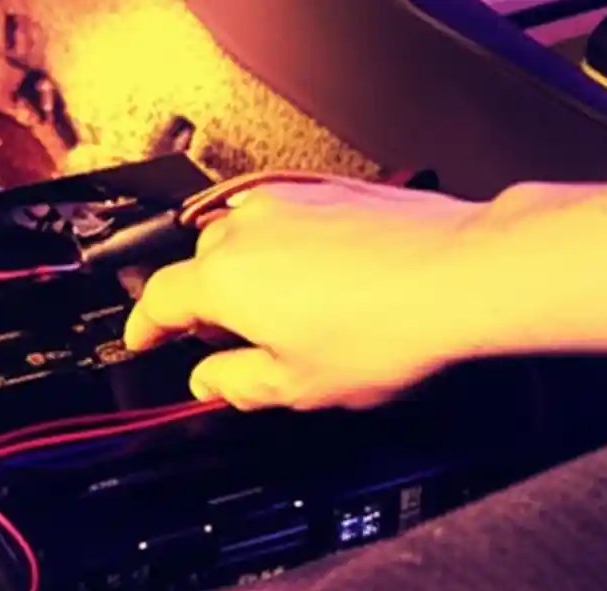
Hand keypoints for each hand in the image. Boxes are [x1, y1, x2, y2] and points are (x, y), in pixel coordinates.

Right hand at [124, 178, 493, 409]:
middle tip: (233, 343)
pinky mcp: (328, 189)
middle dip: (207, 305)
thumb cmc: (386, 331)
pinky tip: (325, 280)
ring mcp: (289, 201)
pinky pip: (286, 219)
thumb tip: (206, 381)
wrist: (463, 273)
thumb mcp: (298, 385)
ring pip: (243, 239)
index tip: (142, 341)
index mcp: (223, 280)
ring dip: (248, 273)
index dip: (145, 328)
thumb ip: (235, 383)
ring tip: (289, 312)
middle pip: (200, 267)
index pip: (159, 302)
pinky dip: (287, 248)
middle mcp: (245, 228)